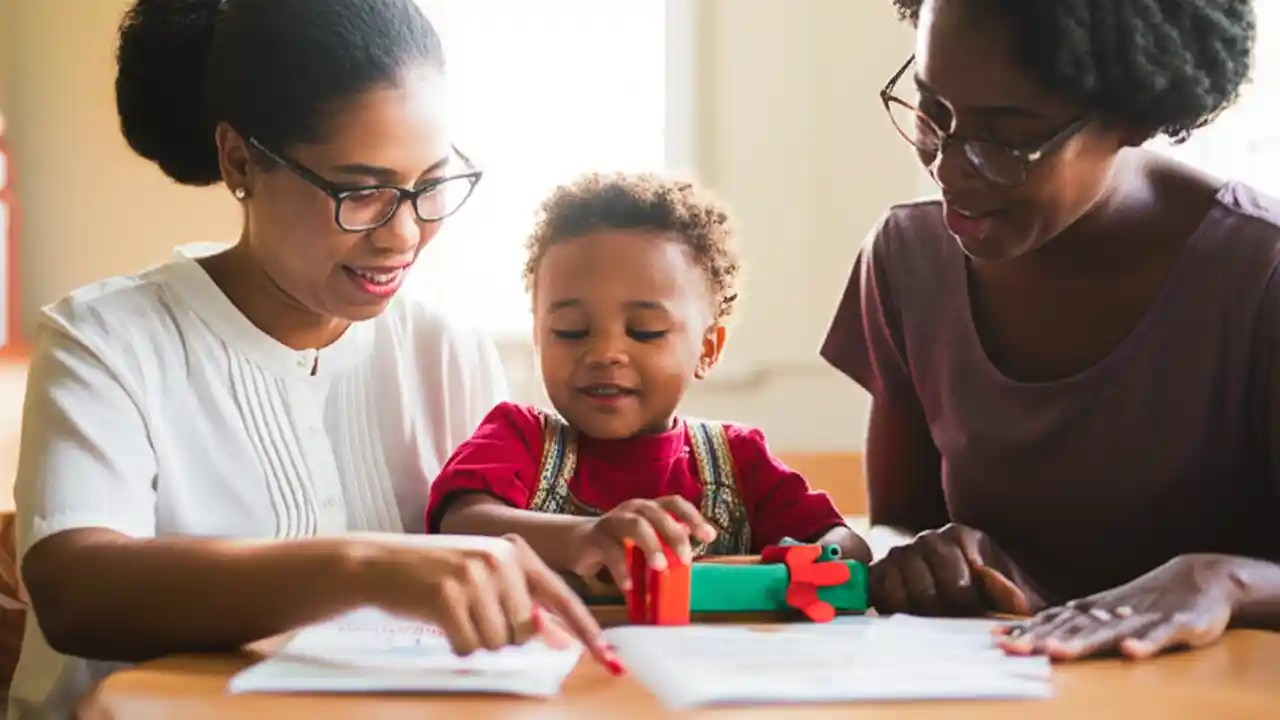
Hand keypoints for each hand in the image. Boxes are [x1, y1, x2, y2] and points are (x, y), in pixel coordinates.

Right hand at [355, 533, 620, 671]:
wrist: (380, 564)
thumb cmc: (437, 577)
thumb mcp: (485, 578)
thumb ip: (523, 604)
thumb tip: (558, 641)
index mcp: (516, 552)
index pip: (561, 597)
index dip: (586, 631)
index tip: (610, 658)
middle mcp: (501, 558)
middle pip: (526, 630)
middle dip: (500, 634)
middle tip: (470, 614)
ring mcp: (475, 575)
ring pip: (498, 642)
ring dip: (476, 640)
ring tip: (453, 614)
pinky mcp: (448, 596)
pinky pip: (470, 647)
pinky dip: (456, 645)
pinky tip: (439, 620)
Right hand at [568, 496, 717, 590]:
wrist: (578, 543)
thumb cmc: (620, 544)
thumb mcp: (646, 544)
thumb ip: (665, 547)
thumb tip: (689, 562)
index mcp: (649, 509)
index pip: (675, 503)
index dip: (693, 517)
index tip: (710, 537)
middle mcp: (633, 509)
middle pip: (657, 513)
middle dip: (675, 535)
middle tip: (686, 559)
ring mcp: (613, 521)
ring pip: (635, 525)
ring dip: (651, 545)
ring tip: (660, 567)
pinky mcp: (594, 537)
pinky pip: (611, 550)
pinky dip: (622, 569)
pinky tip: (629, 585)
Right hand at [870, 523, 1045, 616]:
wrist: (974, 595)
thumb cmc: (995, 596)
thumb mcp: (1016, 596)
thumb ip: (1012, 593)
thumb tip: (1000, 589)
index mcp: (961, 536)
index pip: (958, 585)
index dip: (968, 608)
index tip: (976, 610)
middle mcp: (928, 538)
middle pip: (927, 591)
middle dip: (942, 612)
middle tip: (954, 616)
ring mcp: (901, 553)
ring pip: (901, 592)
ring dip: (918, 610)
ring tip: (934, 614)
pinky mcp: (880, 570)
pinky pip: (880, 591)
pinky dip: (893, 606)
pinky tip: (911, 610)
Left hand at [996, 554, 1236, 660]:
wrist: (1202, 578)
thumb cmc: (1148, 602)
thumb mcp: (1110, 614)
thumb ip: (1074, 626)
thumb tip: (1032, 637)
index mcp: (1096, 611)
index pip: (1055, 622)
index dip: (1028, 632)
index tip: (997, 642)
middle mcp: (1114, 613)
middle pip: (1073, 627)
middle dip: (1042, 638)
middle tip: (1012, 650)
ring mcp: (1146, 618)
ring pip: (1110, 631)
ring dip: (1082, 642)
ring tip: (1056, 652)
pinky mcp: (1180, 625)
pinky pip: (1161, 635)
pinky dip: (1146, 643)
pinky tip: (1130, 652)